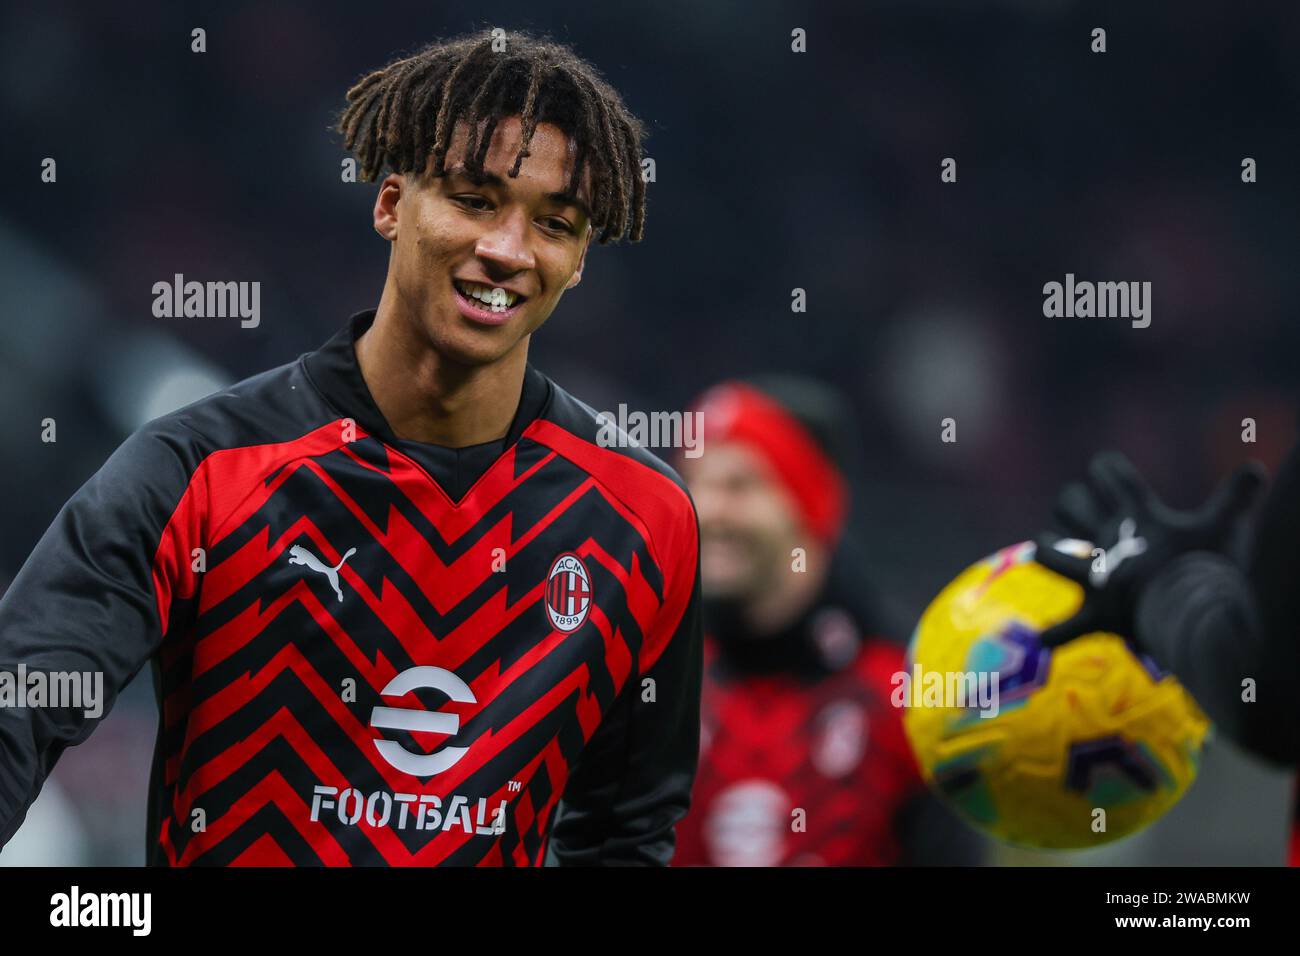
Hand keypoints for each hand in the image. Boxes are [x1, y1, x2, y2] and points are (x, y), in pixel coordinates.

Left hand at [1032, 451, 1264, 646]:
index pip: (1115, 479)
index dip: (1106, 468)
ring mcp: (1097, 578)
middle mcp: (1109, 543)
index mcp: (1137, 518)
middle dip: (1071, 501)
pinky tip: (1044, 637)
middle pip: (1074, 505)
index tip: (1103, 464)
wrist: (1190, 611)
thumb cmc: (1206, 567)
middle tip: (1074, 502)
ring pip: (1053, 554)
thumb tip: (1257, 467)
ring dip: (1047, 549)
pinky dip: (1057, 634)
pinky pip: (1069, 628)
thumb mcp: (1222, 526)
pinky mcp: (1097, 613)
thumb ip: (1235, 498)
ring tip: (1043, 546)